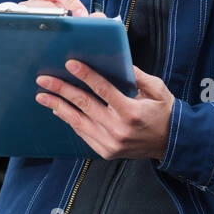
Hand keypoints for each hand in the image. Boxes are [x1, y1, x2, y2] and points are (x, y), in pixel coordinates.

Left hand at [35, 61, 173, 160]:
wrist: (171, 144)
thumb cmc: (164, 113)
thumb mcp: (158, 90)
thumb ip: (138, 76)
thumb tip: (118, 62)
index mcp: (132, 112)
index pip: (103, 90)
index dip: (86, 75)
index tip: (70, 64)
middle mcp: (118, 129)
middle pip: (84, 105)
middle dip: (61, 90)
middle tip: (44, 79)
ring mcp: (110, 143)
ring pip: (78, 121)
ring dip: (58, 106)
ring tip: (42, 95)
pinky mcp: (106, 151)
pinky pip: (82, 133)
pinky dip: (69, 120)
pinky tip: (58, 109)